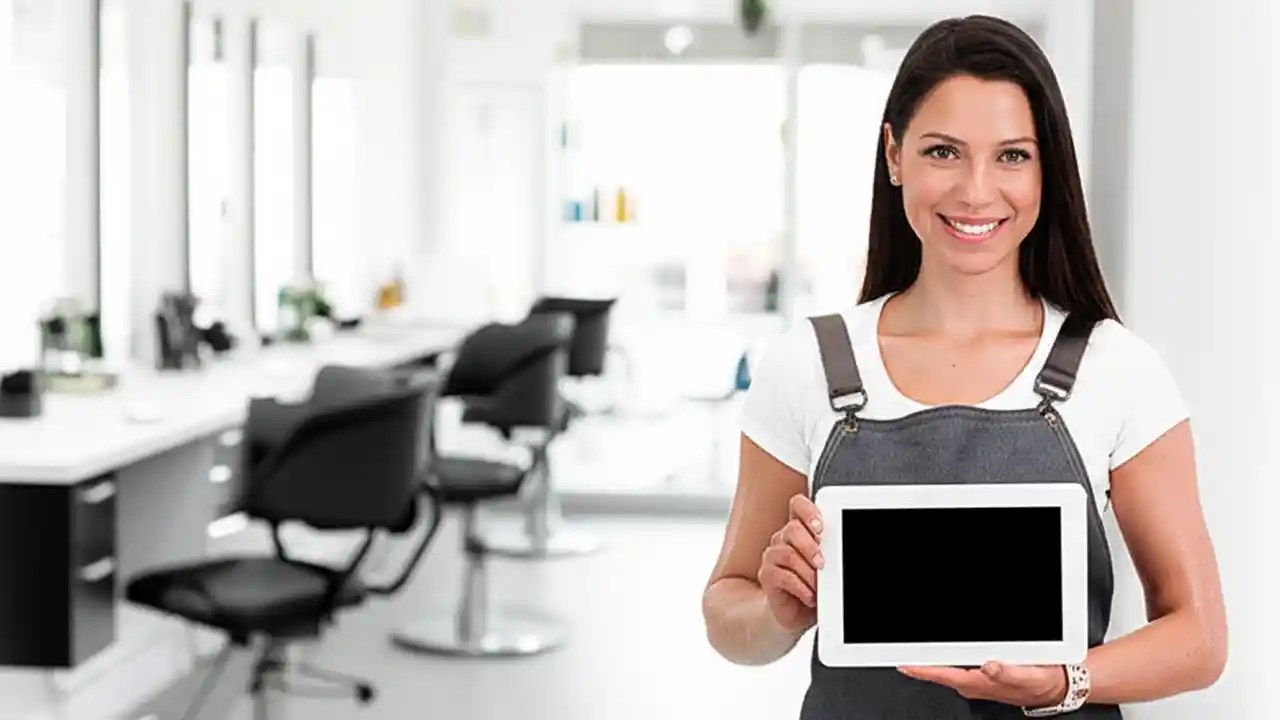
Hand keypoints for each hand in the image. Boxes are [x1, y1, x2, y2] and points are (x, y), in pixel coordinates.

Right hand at [758, 494, 824, 632]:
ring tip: (818, 585)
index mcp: (800, 530)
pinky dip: (800, 587)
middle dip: (810, 546)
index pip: (798, 505)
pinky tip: (809, 596)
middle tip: (823, 563)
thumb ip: (830, 553)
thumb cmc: (815, 586)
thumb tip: (841, 549)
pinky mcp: (767, 575)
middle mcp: (784, 539)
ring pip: (787, 553)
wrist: (798, 613)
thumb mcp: (828, 567)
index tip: (820, 527)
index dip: (808, 511)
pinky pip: (781, 575)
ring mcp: (773, 556)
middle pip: (792, 529)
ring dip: (807, 571)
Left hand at [897, 662, 1067, 707]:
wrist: (1053, 684)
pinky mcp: (980, 670)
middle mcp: (971, 681)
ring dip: (935, 655)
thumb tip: (989, 666)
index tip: (902, 663)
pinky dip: (948, 654)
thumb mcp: (1027, 676)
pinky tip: (944, 647)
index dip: (920, 669)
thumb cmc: (1038, 681)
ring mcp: (974, 676)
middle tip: (903, 648)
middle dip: (922, 659)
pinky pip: (958, 661)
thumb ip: (1006, 673)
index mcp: (977, 682)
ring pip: (947, 664)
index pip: (941, 674)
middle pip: (938, 668)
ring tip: (917, 645)